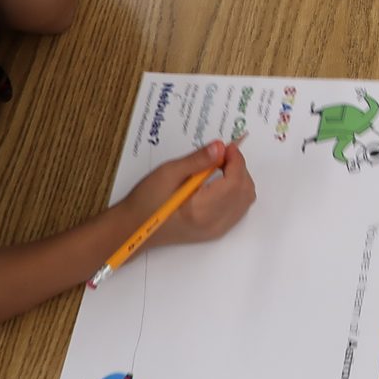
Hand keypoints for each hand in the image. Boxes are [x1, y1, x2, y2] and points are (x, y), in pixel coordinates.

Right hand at [122, 141, 256, 248]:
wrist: (133, 228)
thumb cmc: (146, 201)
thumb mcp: (168, 173)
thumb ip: (197, 160)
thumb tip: (220, 147)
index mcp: (202, 211)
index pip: (235, 182)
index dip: (236, 160)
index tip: (227, 146)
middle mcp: (215, 224)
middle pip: (245, 191)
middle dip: (239, 168)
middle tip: (222, 155)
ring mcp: (217, 231)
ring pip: (245, 200)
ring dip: (239, 179)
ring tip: (220, 167)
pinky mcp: (215, 232)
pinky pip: (238, 209)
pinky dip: (236, 192)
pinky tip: (221, 182)